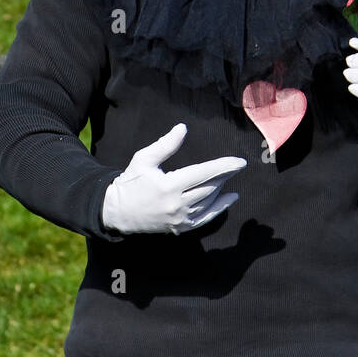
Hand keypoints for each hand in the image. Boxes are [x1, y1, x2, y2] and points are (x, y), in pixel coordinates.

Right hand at [102, 123, 245, 235]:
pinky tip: (231, 198)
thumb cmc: (130, 182)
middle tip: (236, 166)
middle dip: (225, 176)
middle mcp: (177, 204)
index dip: (224, 167)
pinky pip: (206, 218)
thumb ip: (165, 144)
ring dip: (222, 188)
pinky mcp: (180, 228)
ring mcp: (179, 218)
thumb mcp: (144, 159)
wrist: (117, 213)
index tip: (240, 162)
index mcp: (169, 186)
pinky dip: (220, 208)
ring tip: (229, 176)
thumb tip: (183, 128)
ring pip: (209, 202)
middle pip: (210, 188)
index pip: (204, 174)